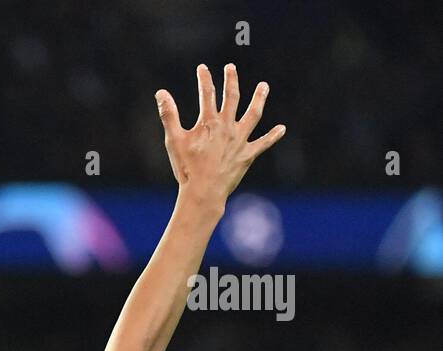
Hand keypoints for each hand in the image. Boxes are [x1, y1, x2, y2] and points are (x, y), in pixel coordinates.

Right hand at [155, 64, 284, 213]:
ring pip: (253, 114)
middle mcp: (228, 127)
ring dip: (259, 99)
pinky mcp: (247, 155)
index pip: (207, 94)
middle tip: (230, 68)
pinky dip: (272, 136)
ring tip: (264, 86)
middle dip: (231, 81)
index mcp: (210, 122)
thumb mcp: (174, 140)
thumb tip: (161, 93)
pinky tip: (281, 129)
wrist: (204, 191)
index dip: (204, 79)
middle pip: (232, 98)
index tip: (202, 68)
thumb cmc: (187, 167)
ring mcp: (240, 140)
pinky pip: (263, 143)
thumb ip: (169, 115)